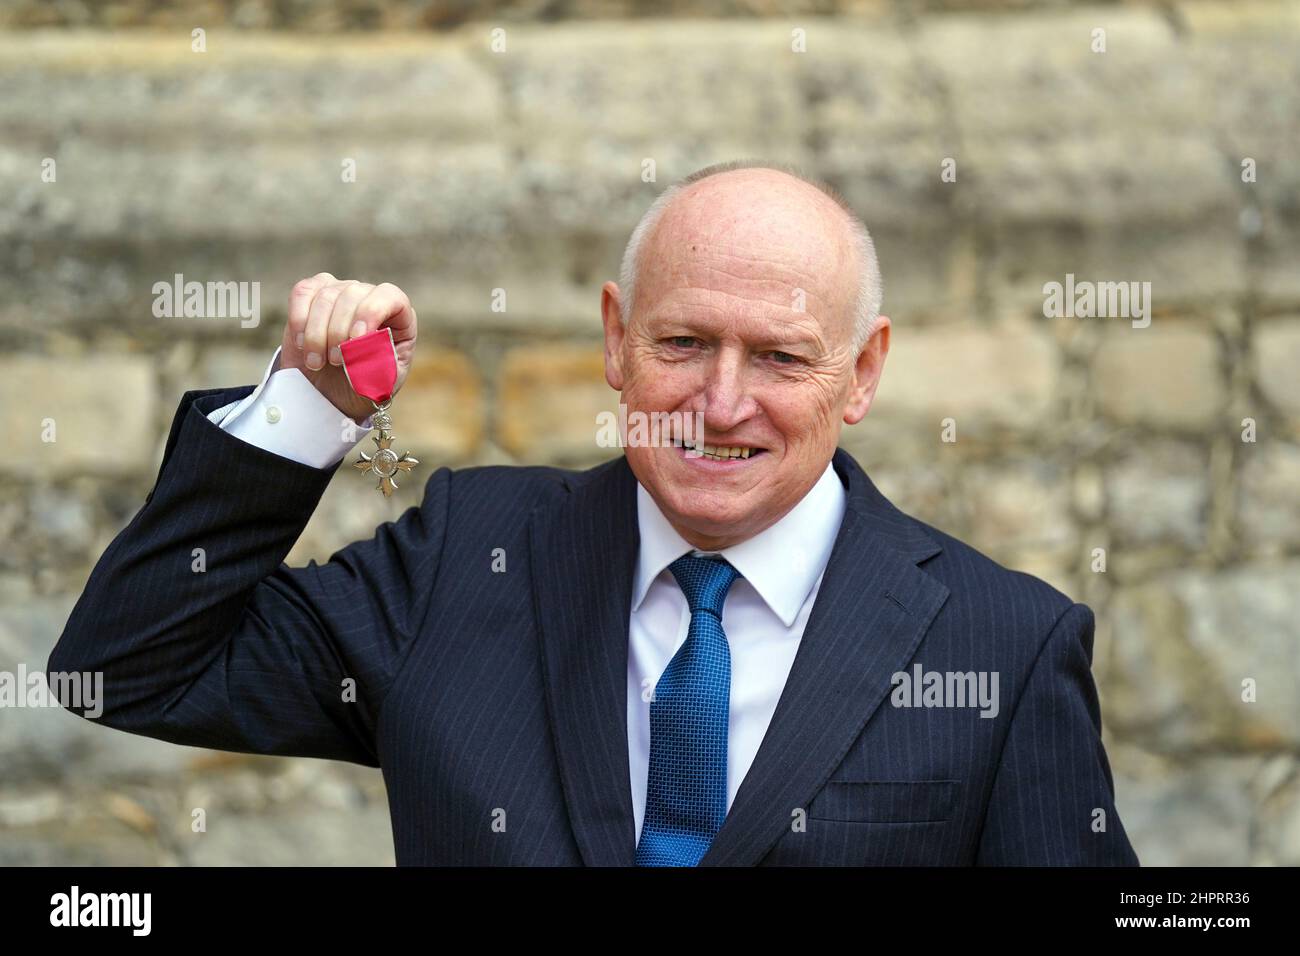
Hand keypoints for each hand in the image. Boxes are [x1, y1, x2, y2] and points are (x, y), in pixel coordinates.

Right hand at [280, 274, 416, 423]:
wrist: (330, 396)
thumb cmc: (361, 388)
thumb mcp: (380, 384)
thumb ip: (381, 363)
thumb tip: (368, 342)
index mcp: (398, 318)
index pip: (389, 297)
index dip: (371, 312)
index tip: (355, 339)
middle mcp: (370, 298)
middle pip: (353, 294)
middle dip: (339, 331)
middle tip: (336, 362)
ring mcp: (341, 293)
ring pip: (326, 295)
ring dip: (317, 334)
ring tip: (317, 363)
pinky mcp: (312, 296)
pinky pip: (302, 293)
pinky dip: (299, 320)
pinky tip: (302, 345)